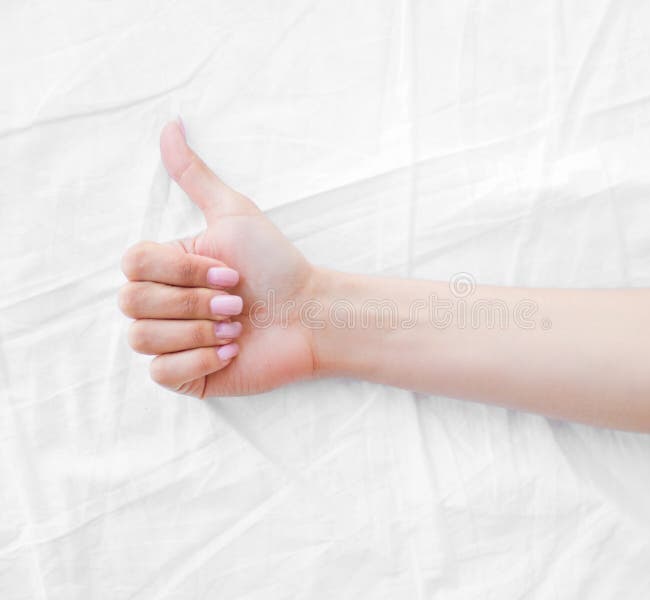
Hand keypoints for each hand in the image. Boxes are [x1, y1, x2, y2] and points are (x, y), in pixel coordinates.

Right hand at [119, 121, 317, 396]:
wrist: (311, 316)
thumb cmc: (276, 266)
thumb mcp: (234, 214)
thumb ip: (195, 175)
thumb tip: (170, 124)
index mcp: (166, 269)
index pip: (132, 267)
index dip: (181, 273)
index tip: (230, 274)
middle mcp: (162, 304)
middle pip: (133, 303)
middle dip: (194, 303)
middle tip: (238, 304)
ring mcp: (171, 342)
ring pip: (142, 340)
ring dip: (199, 332)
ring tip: (238, 329)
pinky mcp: (186, 376)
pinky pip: (162, 373)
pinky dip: (200, 361)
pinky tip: (232, 352)